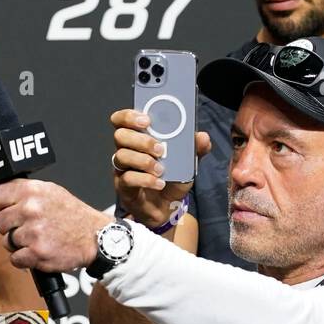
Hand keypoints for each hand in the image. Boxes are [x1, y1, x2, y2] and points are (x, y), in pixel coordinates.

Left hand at [0, 178, 109, 273]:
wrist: (94, 236)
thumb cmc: (71, 214)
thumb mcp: (49, 191)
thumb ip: (21, 191)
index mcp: (31, 190)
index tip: (6, 210)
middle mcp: (31, 209)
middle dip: (9, 227)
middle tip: (27, 228)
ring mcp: (33, 232)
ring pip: (6, 242)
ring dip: (18, 245)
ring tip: (37, 239)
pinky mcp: (36, 253)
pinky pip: (15, 259)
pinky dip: (24, 259)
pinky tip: (38, 251)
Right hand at [111, 108, 209, 227]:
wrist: (167, 208)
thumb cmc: (171, 180)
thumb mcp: (187, 163)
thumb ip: (195, 149)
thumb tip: (203, 137)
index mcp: (138, 138)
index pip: (122, 119)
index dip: (130, 116)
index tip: (147, 120)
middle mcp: (126, 150)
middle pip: (120, 135)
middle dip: (141, 139)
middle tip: (160, 149)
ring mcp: (122, 169)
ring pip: (122, 156)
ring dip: (144, 161)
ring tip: (161, 169)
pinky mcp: (123, 187)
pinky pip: (128, 179)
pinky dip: (146, 180)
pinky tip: (159, 183)